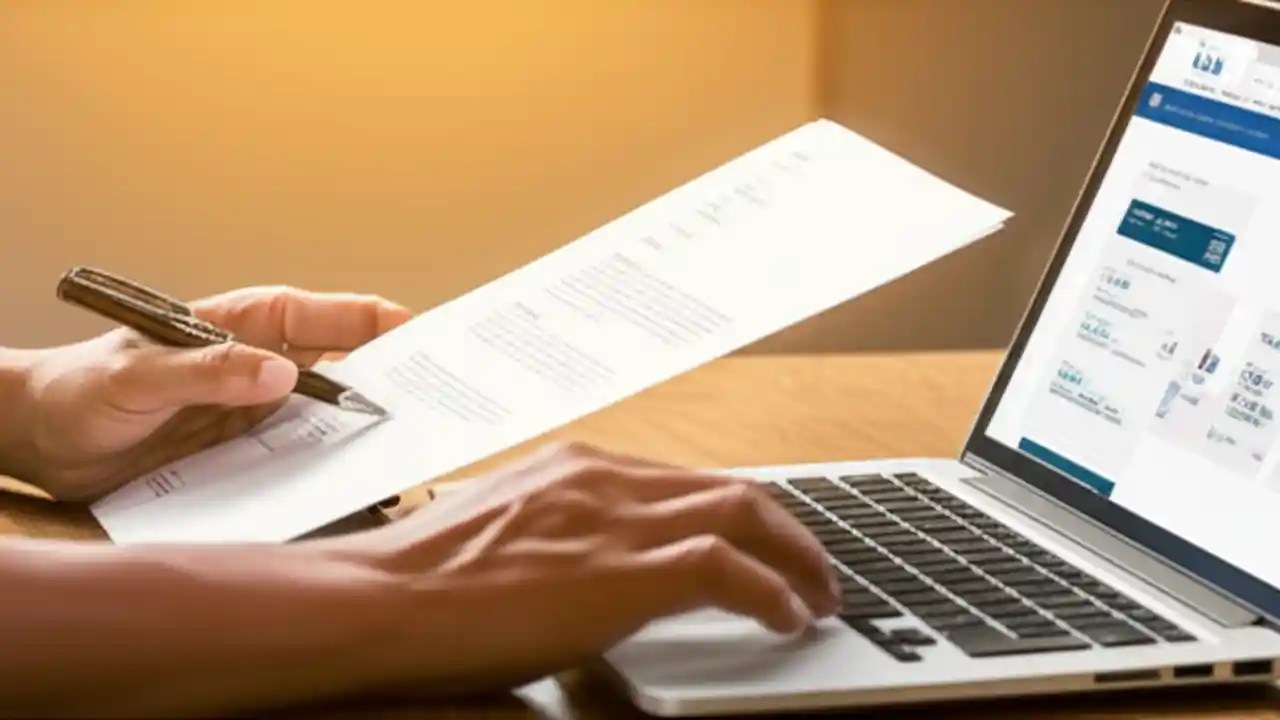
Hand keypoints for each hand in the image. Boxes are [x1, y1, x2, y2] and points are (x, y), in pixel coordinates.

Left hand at [21, 286, 410, 500]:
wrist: (43, 442)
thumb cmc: (80, 392)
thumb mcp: (137, 378)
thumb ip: (207, 373)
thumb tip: (284, 375)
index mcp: (236, 326)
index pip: (314, 314)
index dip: (367, 319)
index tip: (414, 329)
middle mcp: (255, 363)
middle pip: (337, 362)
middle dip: (385, 372)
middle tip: (433, 393)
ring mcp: (255, 407)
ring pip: (326, 411)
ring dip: (363, 425)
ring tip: (405, 442)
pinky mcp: (247, 448)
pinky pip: (301, 452)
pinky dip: (331, 462)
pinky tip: (354, 479)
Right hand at [339, 442, 841, 693]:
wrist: (383, 599)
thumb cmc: (425, 578)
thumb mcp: (505, 530)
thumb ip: (559, 529)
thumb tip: (590, 559)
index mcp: (579, 468)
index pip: (687, 478)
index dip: (738, 510)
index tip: (761, 537)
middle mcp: (607, 480)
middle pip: (732, 487)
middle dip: (786, 527)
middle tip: (811, 566)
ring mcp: (616, 522)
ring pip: (746, 514)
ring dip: (797, 557)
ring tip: (818, 594)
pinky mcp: (622, 573)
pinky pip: (728, 570)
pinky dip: (772, 592)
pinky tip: (788, 618)